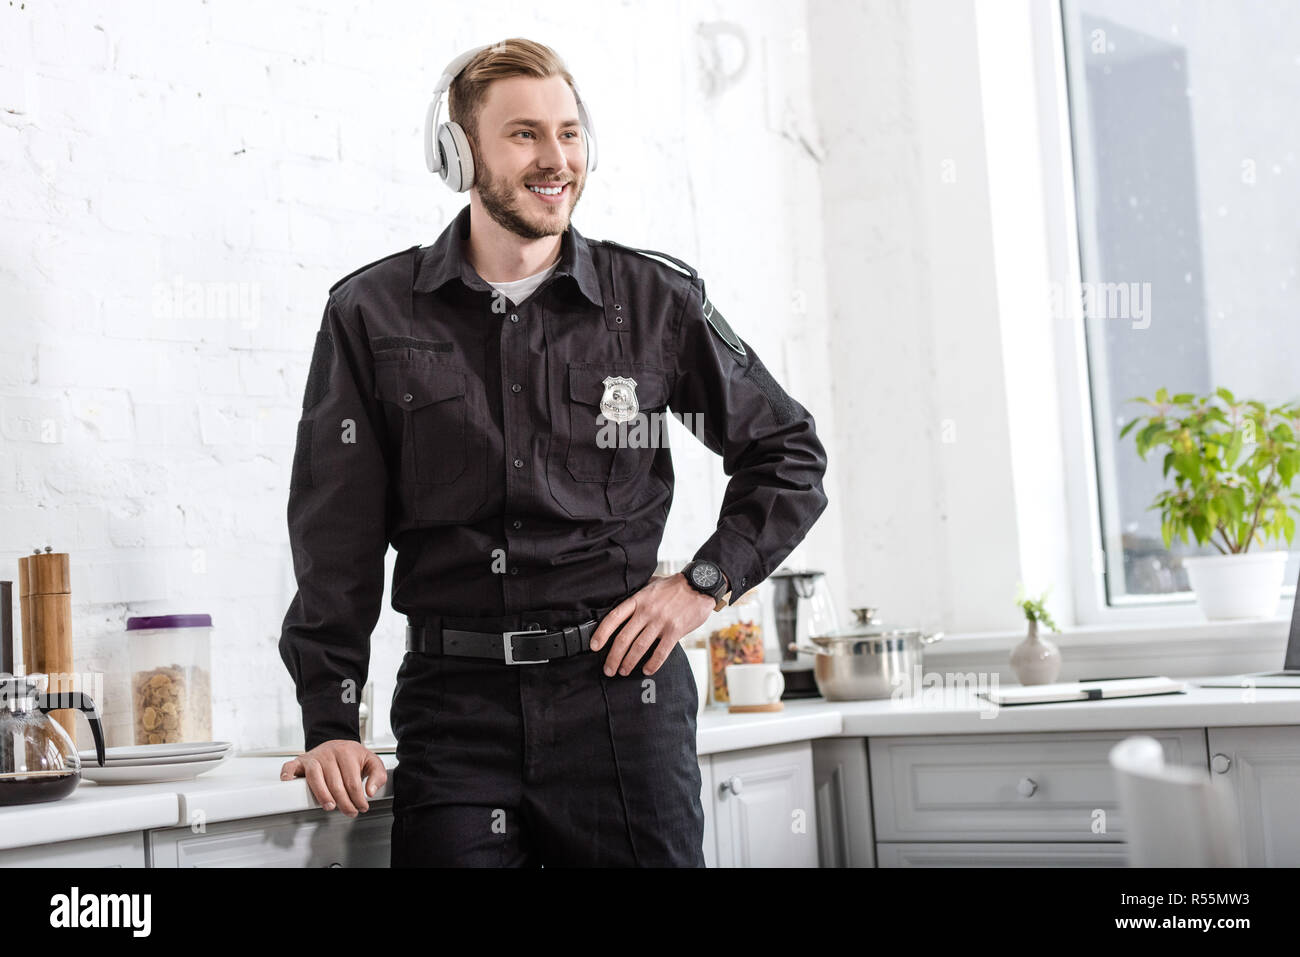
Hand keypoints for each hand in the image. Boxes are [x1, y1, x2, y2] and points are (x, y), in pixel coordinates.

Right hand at [279, 739, 386, 817]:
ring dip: (322, 795)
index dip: (358, 798)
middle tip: (349, 811)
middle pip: (335, 784)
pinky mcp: (300, 761)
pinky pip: (290, 767)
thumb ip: (377, 775)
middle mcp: (329, 753)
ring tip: (330, 806)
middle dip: (344, 802)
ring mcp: (313, 757)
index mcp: (347, 752)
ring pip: (315, 778)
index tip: (362, 807)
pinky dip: (287, 775)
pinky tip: (290, 785)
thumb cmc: (353, 757)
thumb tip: (370, 791)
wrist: (338, 745)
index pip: (352, 781)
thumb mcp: (371, 762)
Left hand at [590, 573, 715, 676]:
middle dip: (613, 657)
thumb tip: (622, 603)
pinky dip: (653, 664)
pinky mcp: (675, 631)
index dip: (601, 633)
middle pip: (624, 638)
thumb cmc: (675, 586)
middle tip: (608, 669)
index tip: (594, 646)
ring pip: (639, 647)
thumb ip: (637, 595)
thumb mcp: (651, 584)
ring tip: (623, 671)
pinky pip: (661, 652)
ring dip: (629, 662)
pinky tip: (647, 670)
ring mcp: (661, 622)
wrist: (700, 585)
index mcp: (638, 599)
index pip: (614, 618)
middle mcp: (647, 611)